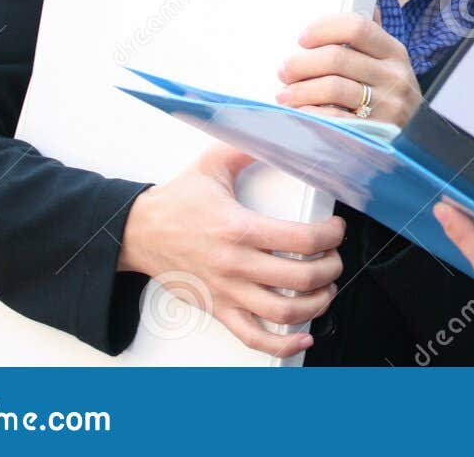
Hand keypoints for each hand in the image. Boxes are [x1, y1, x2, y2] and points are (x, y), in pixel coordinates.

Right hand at [117, 143, 345, 357]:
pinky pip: (254, 338)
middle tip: (335, 258)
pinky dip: (283, 344)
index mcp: (239, 228)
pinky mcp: (219, 309)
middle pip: (301, 278)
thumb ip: (247, 147)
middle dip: (331, 269)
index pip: (302, 239)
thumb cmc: (177, 202)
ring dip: (316, 304)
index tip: (336, 229)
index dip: (331, 236)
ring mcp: (227, 292)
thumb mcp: (212, 164)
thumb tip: (278, 129)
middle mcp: (236, 265)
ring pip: (283, 312)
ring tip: (326, 289)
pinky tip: (303, 336)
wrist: (137, 233)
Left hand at [277, 8, 421, 124]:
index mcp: (394, 51)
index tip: (301, 38)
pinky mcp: (375, 130)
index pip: (357, 26)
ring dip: (300, 90)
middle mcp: (394, 75)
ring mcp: (387, 104)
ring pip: (332, 88)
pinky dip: (311, 113)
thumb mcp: (389, 63)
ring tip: (284, 94)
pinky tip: (300, 112)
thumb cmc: (390, 94)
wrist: (414, 139)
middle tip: (284, 71)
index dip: (323, 28)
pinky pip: (335, 118)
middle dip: (301, 63)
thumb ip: (372, 37)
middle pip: (337, 58)